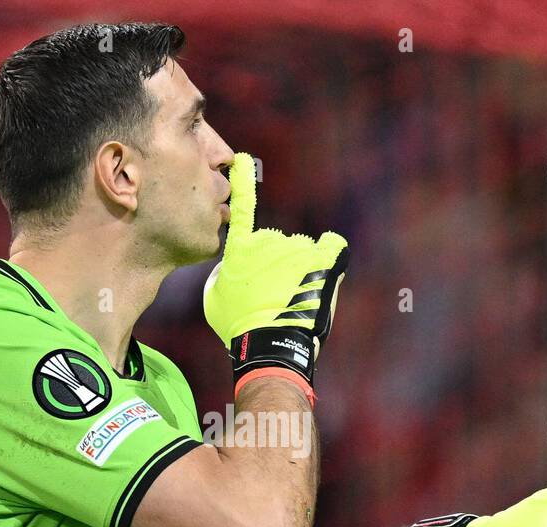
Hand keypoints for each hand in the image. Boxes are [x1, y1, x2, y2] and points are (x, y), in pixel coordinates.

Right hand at [203, 153, 348, 390]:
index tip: (243, 160)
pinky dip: (332, 253)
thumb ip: (223, 274)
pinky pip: (332, 247)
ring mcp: (296, 249)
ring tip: (294, 301)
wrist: (269, 345)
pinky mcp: (320, 261)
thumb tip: (234, 267)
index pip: (242, 207)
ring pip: (301, 252)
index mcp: (239, 248)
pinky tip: (329, 261)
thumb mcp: (214, 299)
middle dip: (276, 265)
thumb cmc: (238, 327)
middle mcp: (268, 241)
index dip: (242, 181)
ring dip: (300, 270)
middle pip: (276, 245)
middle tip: (273, 297)